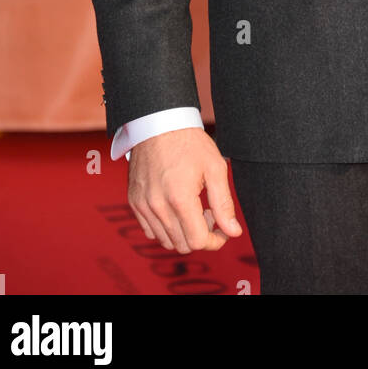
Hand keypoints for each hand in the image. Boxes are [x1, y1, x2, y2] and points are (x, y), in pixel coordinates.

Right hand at [127, 127, 242, 252]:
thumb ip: (224, 203)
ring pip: (165, 240)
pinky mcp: (134, 202)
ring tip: (193, 209)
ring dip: (183, 233)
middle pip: (182, 244)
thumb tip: (233, 231)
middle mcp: (158, 207)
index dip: (215, 241)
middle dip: (200, 235)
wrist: (159, 123)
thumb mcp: (215, 168)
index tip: (222, 229)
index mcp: (180, 199)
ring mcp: (143, 205)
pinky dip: (165, 228)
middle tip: (209, 213)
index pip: (198, 241)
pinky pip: (150, 230)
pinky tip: (175, 209)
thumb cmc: (189, 143)